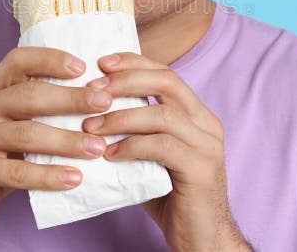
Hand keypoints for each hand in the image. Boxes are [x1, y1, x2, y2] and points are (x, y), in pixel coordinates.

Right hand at [0, 47, 112, 244]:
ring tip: (98, 147)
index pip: (17, 60)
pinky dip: (50, 175)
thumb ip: (36, 113)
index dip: (50, 59)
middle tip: (104, 103)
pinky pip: (19, 172)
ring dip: (68, 140)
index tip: (83, 68)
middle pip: (30, 95)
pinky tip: (75, 178)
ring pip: (28, 133)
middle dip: (71, 98)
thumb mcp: (9, 129)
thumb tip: (93, 101)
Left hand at [83, 52, 248, 251]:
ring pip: (162, 114)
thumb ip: (134, 132)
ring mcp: (207, 146)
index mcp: (196, 115)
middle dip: (126, 80)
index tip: (102, 63)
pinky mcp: (201, 169)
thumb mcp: (150, 156)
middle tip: (92, 89)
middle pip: (167, 82)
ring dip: (121, 117)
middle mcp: (206, 124)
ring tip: (91, 126)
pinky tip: (110, 154)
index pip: (166, 73)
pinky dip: (132, 146)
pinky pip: (162, 146)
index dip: (134, 63)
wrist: (202, 240)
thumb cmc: (171, 197)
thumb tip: (89, 112)